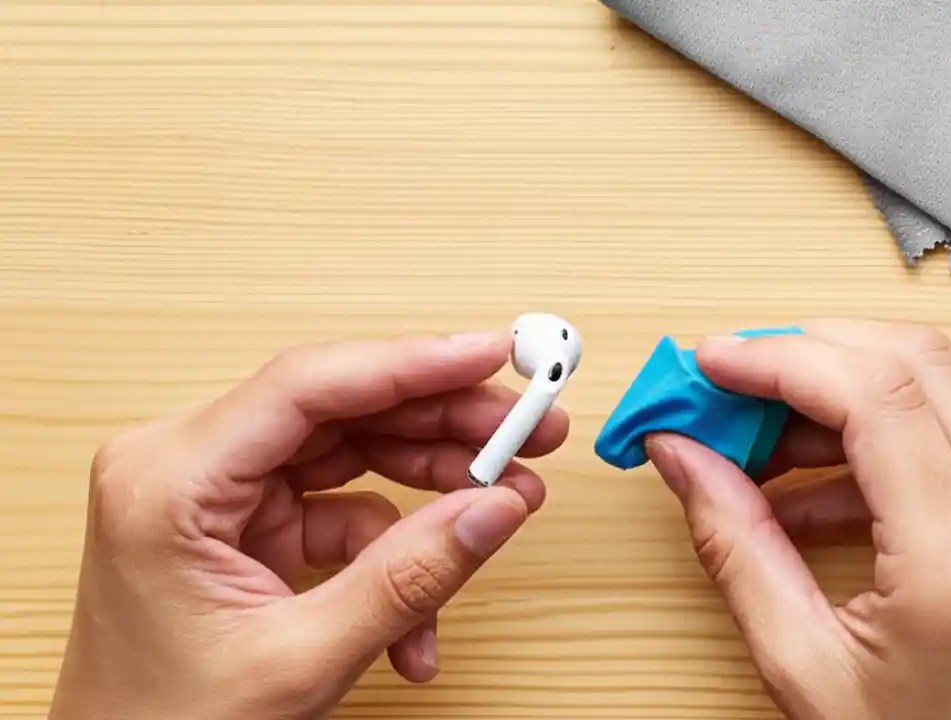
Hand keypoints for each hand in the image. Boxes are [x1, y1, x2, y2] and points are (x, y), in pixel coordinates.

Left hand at [50, 332, 568, 719]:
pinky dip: (393, 550)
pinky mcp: (243, 523)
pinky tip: (424, 613)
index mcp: (170, 479)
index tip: (494, 356)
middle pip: (340, 409)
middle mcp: (186, 466)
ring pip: (349, 452)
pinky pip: (341, 509)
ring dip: (431, 479)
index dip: (412, 362)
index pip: (308, 386)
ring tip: (504, 497)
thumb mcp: (301, 658)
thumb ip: (410, 577)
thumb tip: (495, 507)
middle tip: (527, 429)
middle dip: (442, 421)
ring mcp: (217, 494)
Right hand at [645, 320, 950, 719]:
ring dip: (842, 388)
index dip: (780, 358)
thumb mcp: (804, 666)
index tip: (714, 361)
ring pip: (941, 384)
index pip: (875, 394)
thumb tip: (682, 455)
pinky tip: (811, 486)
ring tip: (760, 440)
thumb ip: (736, 545)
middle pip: (916, 361)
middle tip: (731, 383)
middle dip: (809, 353)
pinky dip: (878, 435)